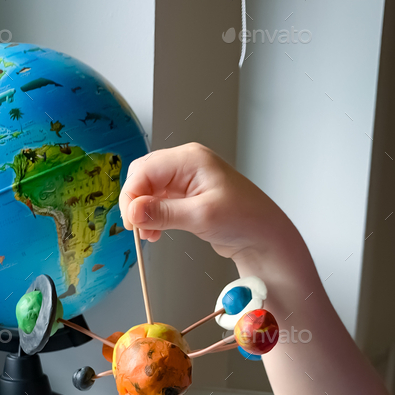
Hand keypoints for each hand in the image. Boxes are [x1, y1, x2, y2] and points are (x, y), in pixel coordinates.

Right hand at [119, 142, 295, 258]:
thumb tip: (133, 212)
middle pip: (143, 177)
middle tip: (137, 228)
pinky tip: (155, 232)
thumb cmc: (244, 218)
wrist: (263, 236)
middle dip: (136, 203)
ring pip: (148, 190)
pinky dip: (152, 217)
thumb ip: (164, 212)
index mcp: (190, 159)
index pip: (145, 170)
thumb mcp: (201, 216)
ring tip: (148, 235)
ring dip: (143, 212)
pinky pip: (159, 202)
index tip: (131, 221)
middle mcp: (185, 165)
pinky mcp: (186, 196)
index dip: (132, 195)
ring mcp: (186, 180)